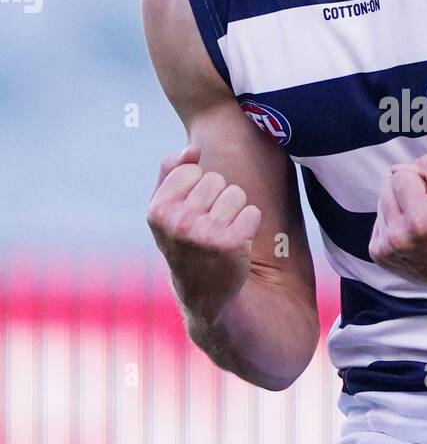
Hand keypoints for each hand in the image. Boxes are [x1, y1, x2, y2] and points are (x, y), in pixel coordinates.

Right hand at [147, 144, 262, 321]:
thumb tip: (192, 149)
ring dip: (235, 211)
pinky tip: (238, 243)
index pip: (191, 170)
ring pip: (236, 193)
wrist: (204, 294)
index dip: (197, 189)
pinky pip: (253, 212)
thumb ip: (171, 174)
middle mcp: (177, 222)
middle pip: (216, 179)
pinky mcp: (231, 244)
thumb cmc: (185, 244)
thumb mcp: (166, 211)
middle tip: (209, 227)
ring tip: (222, 234)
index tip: (192, 213)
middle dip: (218, 199)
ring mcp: (204, 234)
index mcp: (157, 210)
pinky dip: (250, 225)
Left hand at [369, 152, 426, 297]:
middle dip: (408, 188)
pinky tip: (412, 231)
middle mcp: (398, 238)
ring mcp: (385, 248)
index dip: (421, 178)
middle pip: (388, 185)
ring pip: (382, 200)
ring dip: (400, 204)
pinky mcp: (379, 254)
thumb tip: (402, 167)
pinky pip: (379, 219)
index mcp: (421, 222)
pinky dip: (394, 219)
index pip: (402, 175)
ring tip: (422, 221)